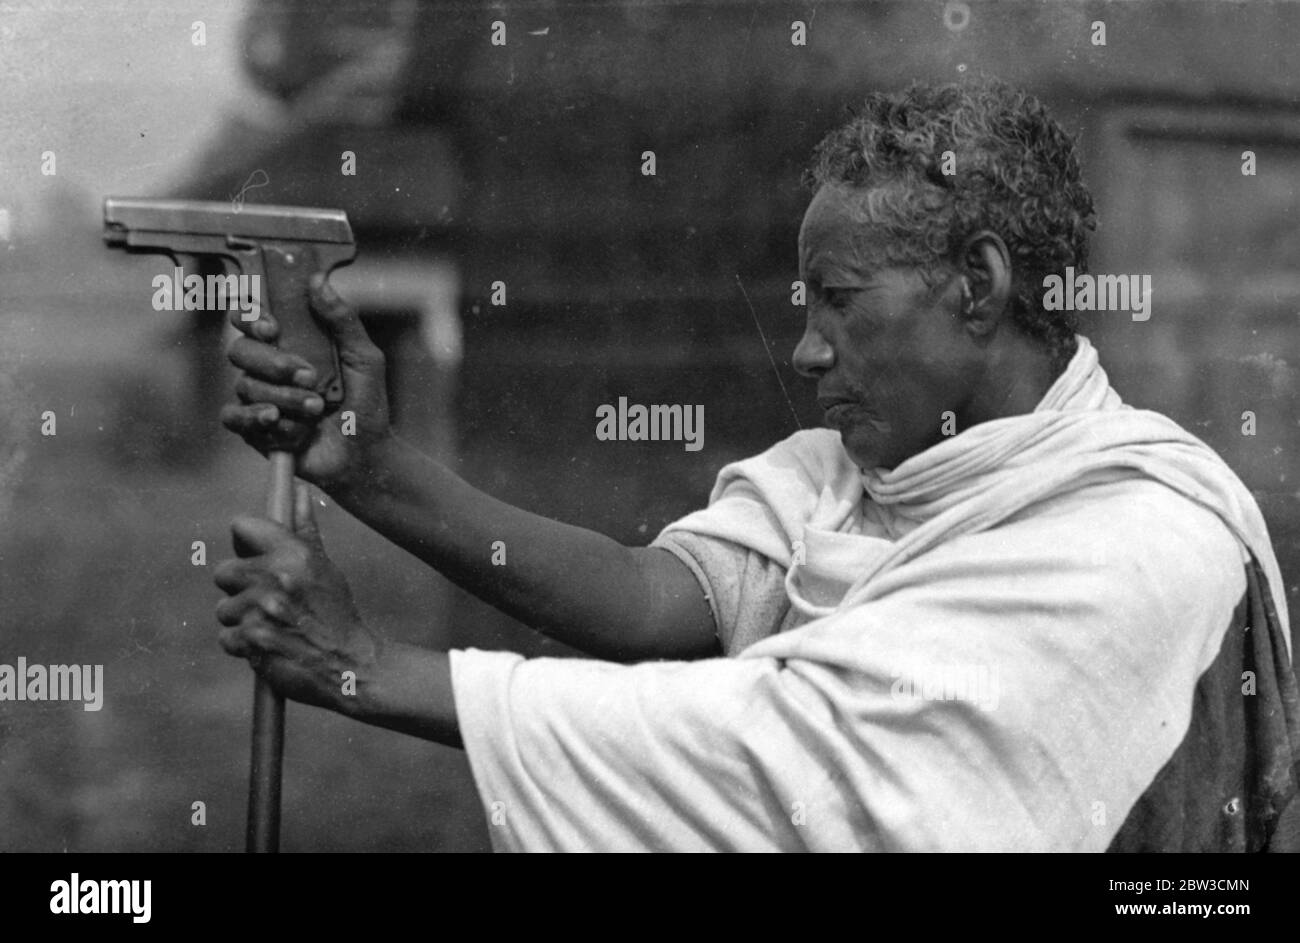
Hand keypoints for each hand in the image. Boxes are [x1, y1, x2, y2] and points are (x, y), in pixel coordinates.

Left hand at [214, 482, 381, 714]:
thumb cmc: (335, 613)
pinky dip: (244, 647)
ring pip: (223, 609)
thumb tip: (297, 487)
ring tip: (274, 628)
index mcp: (294, 553)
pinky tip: (270, 647)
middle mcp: (277, 576)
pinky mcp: (252, 640)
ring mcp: (262, 609)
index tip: (256, 557)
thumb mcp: (323, 567)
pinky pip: (227, 638)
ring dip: (242, 622)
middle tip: (268, 603)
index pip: (242, 526)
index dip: (245, 543)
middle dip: (240, 590)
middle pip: (224, 572)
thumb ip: (303, 528)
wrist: (350, 665)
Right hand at [221, 274, 394, 491]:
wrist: (365, 454)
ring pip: (245, 387)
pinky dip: (256, 419)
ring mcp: (258, 398)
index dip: (250, 316)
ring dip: (286, 399)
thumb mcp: (364, 358)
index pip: (251, 319)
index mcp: (291, 344)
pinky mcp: (253, 429)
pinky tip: (277, 421)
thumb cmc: (366, 405)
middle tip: (311, 378)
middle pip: (240, 351)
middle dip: (275, 364)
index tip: (272, 327)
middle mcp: (268, 368)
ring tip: (317, 411)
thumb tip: (317, 282)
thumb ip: (342, 319)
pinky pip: (234, 417)